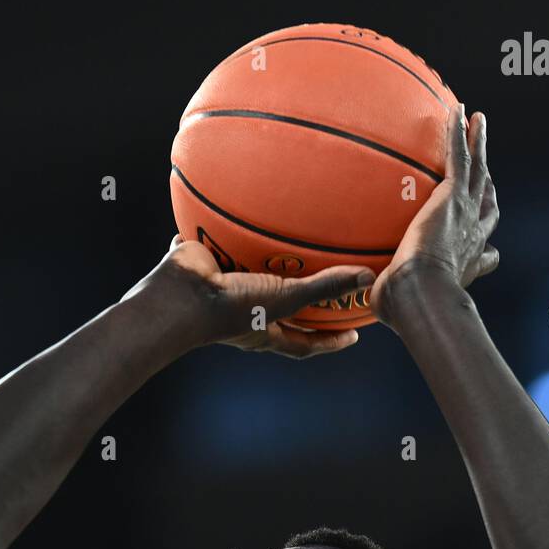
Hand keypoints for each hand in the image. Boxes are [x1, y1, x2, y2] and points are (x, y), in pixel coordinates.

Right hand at [129, 236, 375, 358]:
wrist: (180, 295)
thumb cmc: (232, 309)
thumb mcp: (284, 299)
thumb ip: (324, 287)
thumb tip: (368, 277)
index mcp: (265, 330)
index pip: (304, 343)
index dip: (329, 341)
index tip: (353, 335)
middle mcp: (248, 313)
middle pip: (282, 311)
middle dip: (303, 301)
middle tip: (330, 286)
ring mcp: (226, 288)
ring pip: (253, 274)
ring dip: (268, 259)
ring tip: (290, 240)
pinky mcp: (209, 262)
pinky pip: (223, 243)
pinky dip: (231, 227)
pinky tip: (246, 205)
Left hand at [370, 108, 498, 327]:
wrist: (419, 293)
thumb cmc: (405, 307)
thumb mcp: (397, 303)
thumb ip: (387, 296)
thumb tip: (365, 299)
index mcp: (465, 264)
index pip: (483, 251)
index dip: (486, 242)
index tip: (488, 243)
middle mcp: (473, 237)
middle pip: (487, 203)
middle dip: (488, 185)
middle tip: (487, 171)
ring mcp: (466, 213)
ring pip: (478, 171)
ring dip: (479, 144)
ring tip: (478, 122)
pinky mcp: (453, 196)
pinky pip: (461, 157)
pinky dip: (461, 133)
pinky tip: (459, 111)